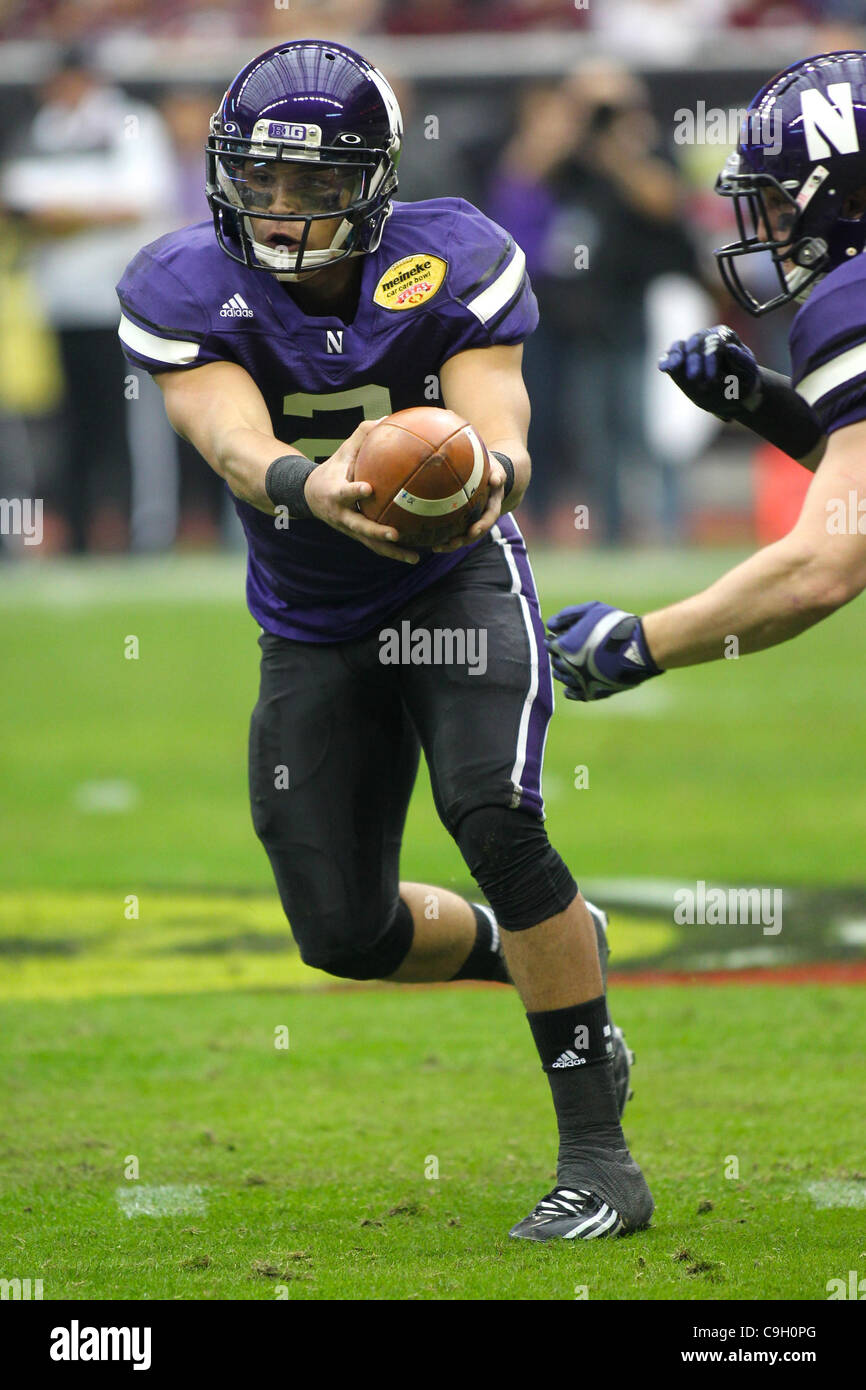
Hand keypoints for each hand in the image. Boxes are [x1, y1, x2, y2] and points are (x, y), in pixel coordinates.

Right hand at [304, 418, 419, 563]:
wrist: (310, 496)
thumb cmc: (333, 469)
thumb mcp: (343, 451)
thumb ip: (363, 436)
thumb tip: (389, 418)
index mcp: (334, 492)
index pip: (344, 493)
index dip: (354, 492)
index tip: (368, 488)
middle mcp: (340, 515)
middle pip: (358, 527)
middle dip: (376, 532)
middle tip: (395, 533)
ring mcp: (349, 529)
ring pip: (370, 543)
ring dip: (391, 552)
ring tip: (414, 557)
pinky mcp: (357, 537)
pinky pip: (377, 546)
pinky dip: (395, 552)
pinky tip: (417, 554)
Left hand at [431, 455, 504, 553]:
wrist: (490, 477)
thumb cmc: (491, 470)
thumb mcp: (496, 470)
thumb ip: (497, 474)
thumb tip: (496, 480)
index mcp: (494, 505)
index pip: (490, 517)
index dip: (482, 525)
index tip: (473, 531)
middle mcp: (484, 516)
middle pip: (476, 533)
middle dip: (465, 540)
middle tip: (453, 543)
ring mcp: (474, 521)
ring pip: (465, 537)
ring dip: (452, 545)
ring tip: (437, 548)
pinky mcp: (464, 523)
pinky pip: (456, 534)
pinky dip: (446, 541)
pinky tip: (432, 545)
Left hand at [546, 601, 662, 701]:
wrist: (637, 647)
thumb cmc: (614, 625)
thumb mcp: (591, 610)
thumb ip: (567, 615)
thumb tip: (550, 626)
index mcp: (565, 646)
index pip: (551, 645)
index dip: (554, 640)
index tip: (559, 637)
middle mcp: (567, 666)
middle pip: (556, 662)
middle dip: (559, 655)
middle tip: (565, 651)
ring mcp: (579, 681)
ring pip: (564, 678)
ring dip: (564, 672)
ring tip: (569, 665)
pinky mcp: (592, 692)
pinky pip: (575, 694)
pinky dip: (571, 691)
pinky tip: (570, 688)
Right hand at [659, 325, 759, 420]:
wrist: (732, 392)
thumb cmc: (743, 380)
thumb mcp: (748, 373)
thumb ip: (742, 360)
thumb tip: (730, 349)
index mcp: (724, 336)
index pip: (714, 343)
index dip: (711, 360)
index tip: (711, 379)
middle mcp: (706, 337)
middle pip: (696, 343)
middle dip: (694, 361)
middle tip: (694, 379)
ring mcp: (691, 347)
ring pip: (681, 346)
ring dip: (676, 357)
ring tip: (672, 368)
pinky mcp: (680, 358)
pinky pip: (670, 355)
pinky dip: (665, 360)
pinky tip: (663, 368)